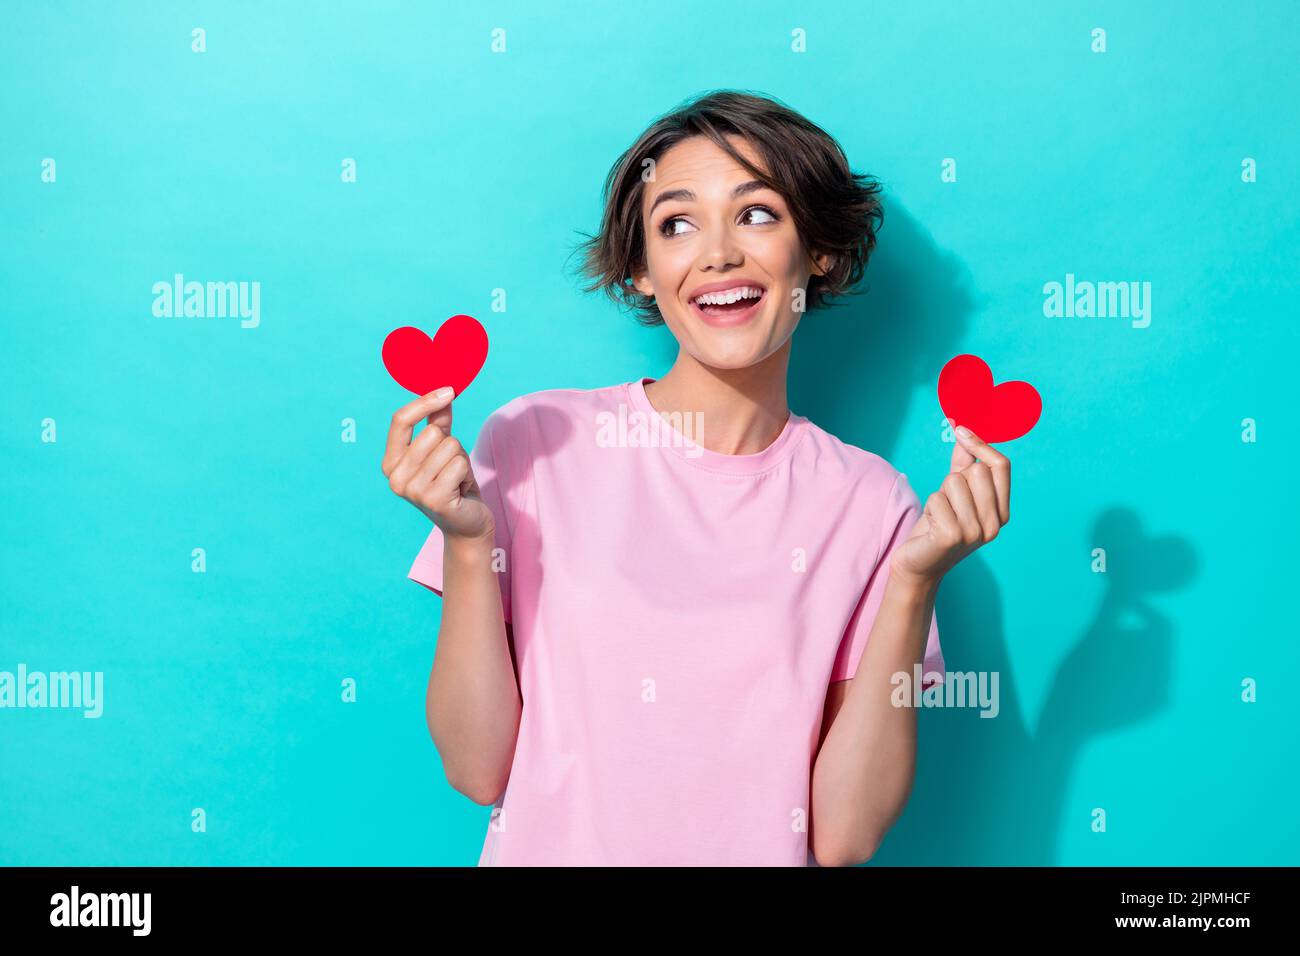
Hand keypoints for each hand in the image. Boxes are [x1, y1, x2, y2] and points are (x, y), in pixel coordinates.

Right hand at [382, 387, 495, 543]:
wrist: (466, 524)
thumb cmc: (453, 483)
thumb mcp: (443, 449)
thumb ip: (438, 421)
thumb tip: (444, 391)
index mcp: (390, 462)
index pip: (400, 420)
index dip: (424, 402)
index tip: (449, 390)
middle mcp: (395, 477)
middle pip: (433, 433)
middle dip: (452, 445)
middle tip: (451, 469)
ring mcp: (412, 490)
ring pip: (450, 447)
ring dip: (461, 461)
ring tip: (456, 481)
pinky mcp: (433, 499)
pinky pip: (460, 464)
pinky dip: (467, 474)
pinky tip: (461, 491)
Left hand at [890, 425, 1010, 587]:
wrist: (919, 565)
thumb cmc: (937, 525)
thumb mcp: (954, 492)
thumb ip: (963, 461)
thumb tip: (963, 425)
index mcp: (1001, 511)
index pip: (1001, 465)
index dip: (981, 444)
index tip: (960, 429)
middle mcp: (995, 524)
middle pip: (977, 470)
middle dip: (953, 479)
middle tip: (946, 503)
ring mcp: (976, 533)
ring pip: (954, 482)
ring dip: (938, 495)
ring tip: (937, 516)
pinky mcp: (953, 537)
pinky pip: (937, 498)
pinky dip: (928, 507)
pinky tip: (930, 526)